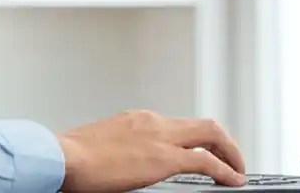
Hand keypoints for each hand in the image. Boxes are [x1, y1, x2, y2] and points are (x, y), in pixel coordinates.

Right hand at [58, 110, 245, 191]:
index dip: (199, 139)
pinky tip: (233, 180)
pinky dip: (225, 169)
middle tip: (234, 160)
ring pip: (210, 134)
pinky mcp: (163, 158)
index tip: (207, 151)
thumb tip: (121, 164)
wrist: (61, 156)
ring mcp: (159, 137)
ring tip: (238, 171)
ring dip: (230, 153)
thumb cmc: (71, 156)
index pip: (179, 125)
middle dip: (225, 142)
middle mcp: (153, 122)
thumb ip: (120, 150)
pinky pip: (206, 161)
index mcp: (137, 120)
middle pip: (203, 124)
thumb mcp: (101, 146)